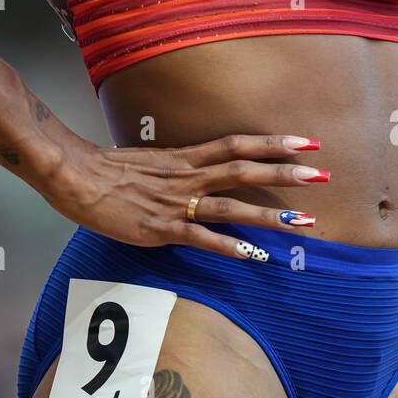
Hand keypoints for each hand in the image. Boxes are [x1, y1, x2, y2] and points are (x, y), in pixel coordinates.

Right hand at [46, 132, 327, 259]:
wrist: (75, 176)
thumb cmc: (108, 170)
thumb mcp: (150, 160)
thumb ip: (178, 167)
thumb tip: (200, 171)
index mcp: (185, 157)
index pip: (237, 144)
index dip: (273, 142)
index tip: (307, 141)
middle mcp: (187, 176)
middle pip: (244, 169)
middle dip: (285, 173)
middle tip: (323, 175)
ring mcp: (176, 202)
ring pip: (231, 205)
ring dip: (268, 214)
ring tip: (302, 222)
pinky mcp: (161, 228)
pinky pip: (201, 237)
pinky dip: (229, 246)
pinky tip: (255, 256)